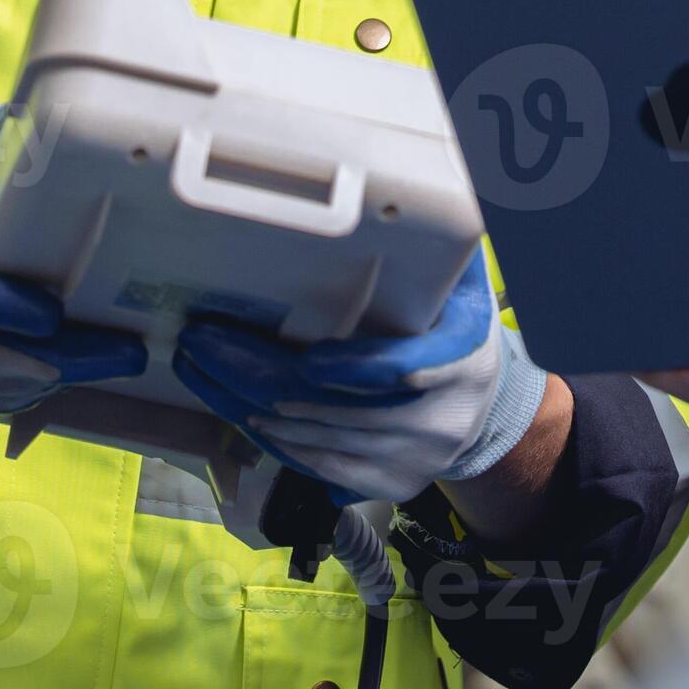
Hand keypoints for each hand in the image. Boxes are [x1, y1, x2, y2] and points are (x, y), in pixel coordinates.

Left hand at [172, 259, 545, 503]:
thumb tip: (395, 205)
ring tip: (205, 374)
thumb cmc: (458, 326)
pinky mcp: (391, 483)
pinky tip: (241, 414)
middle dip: (261, 378)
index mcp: (464, 355)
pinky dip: (278, 443)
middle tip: (204, 345)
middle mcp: (444, 415)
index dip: (359, 368)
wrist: (485, 407)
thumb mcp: (462, 283)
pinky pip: (323, 469)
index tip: (310, 360)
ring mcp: (417, 457)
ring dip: (256, 410)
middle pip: (342, 408)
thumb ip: (438, 248)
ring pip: (323, 442)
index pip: (409, 366)